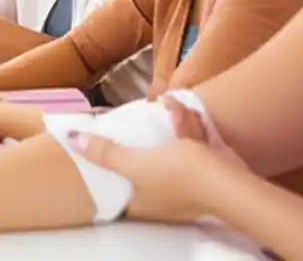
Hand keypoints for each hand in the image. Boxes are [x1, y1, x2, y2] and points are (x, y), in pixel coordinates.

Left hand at [64, 95, 247, 222]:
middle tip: (146, 111)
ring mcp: (186, 181)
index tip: (103, 140)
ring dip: (173, 122)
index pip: (115, 183)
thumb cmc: (181, 177)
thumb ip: (104, 153)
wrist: (229, 181)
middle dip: (147, 132)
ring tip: (171, 103)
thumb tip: (73, 141)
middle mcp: (161, 193)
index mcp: (140, 199)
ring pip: (171, 145)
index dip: (107, 164)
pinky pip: (192, 142)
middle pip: (144, 159)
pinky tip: (188, 111)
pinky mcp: (206, 167)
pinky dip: (190, 126)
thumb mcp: (134, 163)